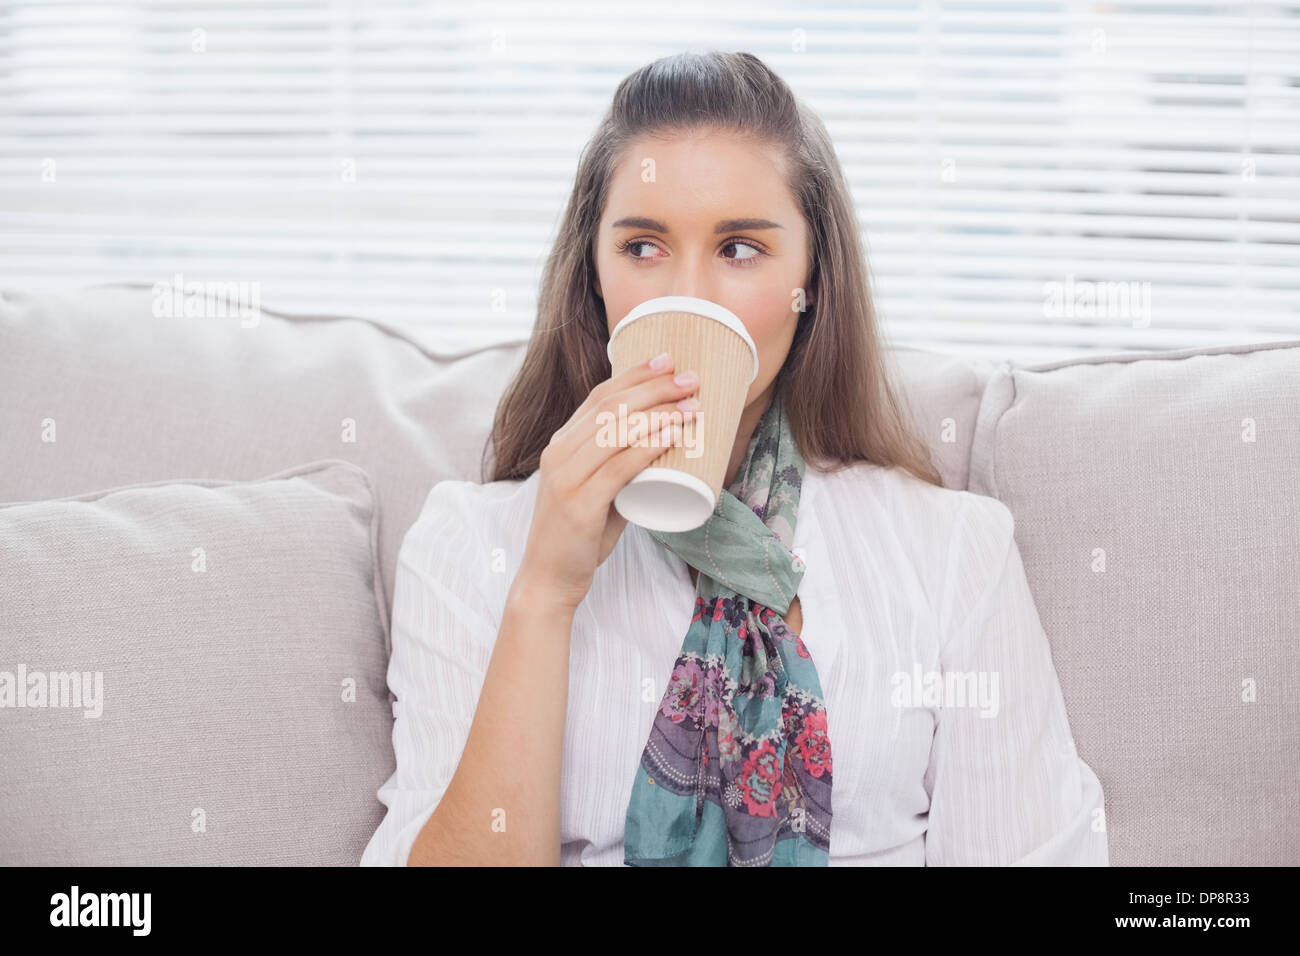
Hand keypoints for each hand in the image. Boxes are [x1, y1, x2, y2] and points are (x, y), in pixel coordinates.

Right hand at [514, 352, 699, 611]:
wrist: (549, 579)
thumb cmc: (579, 536)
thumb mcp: (599, 492)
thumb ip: (623, 471)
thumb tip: (664, 451)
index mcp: (561, 445)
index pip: (599, 396)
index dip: (635, 374)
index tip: (668, 361)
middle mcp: (559, 453)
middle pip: (611, 406)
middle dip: (655, 388)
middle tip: (691, 380)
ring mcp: (565, 478)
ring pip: (616, 431)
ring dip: (659, 414)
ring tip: (691, 406)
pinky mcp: (578, 504)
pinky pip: (618, 467)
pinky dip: (648, 447)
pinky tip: (672, 436)